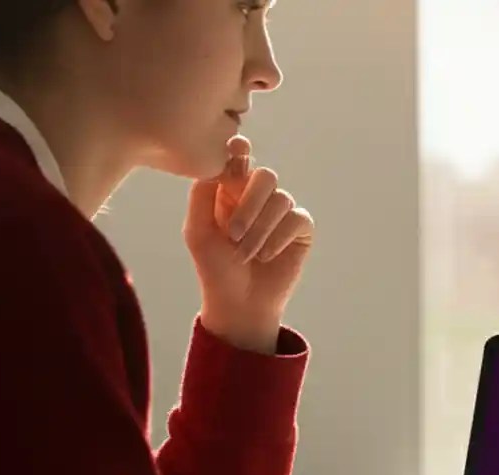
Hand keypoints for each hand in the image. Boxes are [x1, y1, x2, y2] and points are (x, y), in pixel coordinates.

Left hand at [183, 135, 315, 352]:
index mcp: (231, 189)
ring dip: (260, 230)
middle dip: (249, 205)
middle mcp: (258, 196)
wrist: (239, 302)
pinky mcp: (301, 228)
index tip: (239, 149)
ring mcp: (282, 211)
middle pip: (265, 176)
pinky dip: (279, 238)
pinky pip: (297, 219)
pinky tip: (267, 256)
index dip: (240, 150)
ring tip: (247, 255)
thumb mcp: (198, 231)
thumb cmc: (215, 267)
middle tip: (233, 234)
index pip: (239, 159)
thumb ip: (201, 195)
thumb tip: (217, 163)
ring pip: (281, 199)